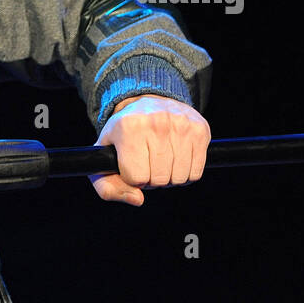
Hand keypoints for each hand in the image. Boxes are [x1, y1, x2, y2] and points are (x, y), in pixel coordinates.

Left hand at [91, 95, 210, 205]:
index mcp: (128, 127)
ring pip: (179, 178)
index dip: (132, 179)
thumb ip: (106, 188)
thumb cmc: (122, 135)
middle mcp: (156, 123)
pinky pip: (196, 172)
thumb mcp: (103, 157)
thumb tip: (137, 199)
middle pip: (158, 179)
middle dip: (151, 180)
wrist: (146, 102)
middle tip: (147, 165)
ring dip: (169, 178)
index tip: (131, 166)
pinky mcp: (200, 129)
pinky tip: (176, 161)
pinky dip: (186, 174)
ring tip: (161, 163)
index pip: (135, 177)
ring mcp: (181, 125)